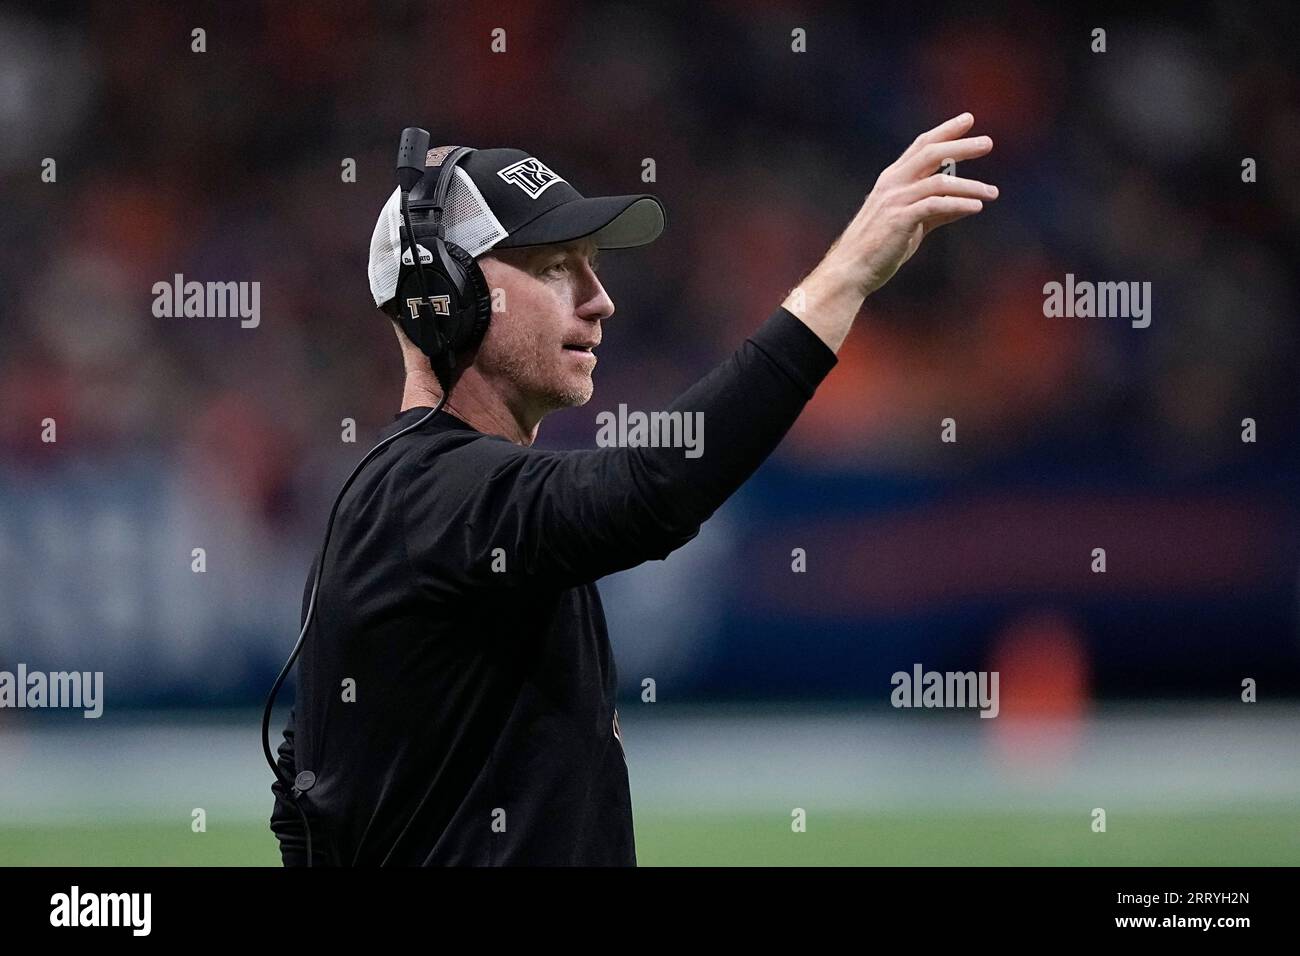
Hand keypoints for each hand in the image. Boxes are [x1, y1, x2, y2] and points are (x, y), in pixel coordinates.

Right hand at [783, 113, 997, 352]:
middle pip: (931, 153)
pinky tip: (977, 208)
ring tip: (992, 192)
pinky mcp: (900, 218)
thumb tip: (969, 205)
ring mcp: (895, 200)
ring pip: (939, 181)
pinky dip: (959, 205)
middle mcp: (892, 183)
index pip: (921, 146)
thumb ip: (938, 211)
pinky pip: (935, 205)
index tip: (968, 119)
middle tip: (988, 143)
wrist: (852, 269)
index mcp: (892, 179)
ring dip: (970, 185)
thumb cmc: (880, 248)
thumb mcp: (913, 224)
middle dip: (961, 145)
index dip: (946, 131)